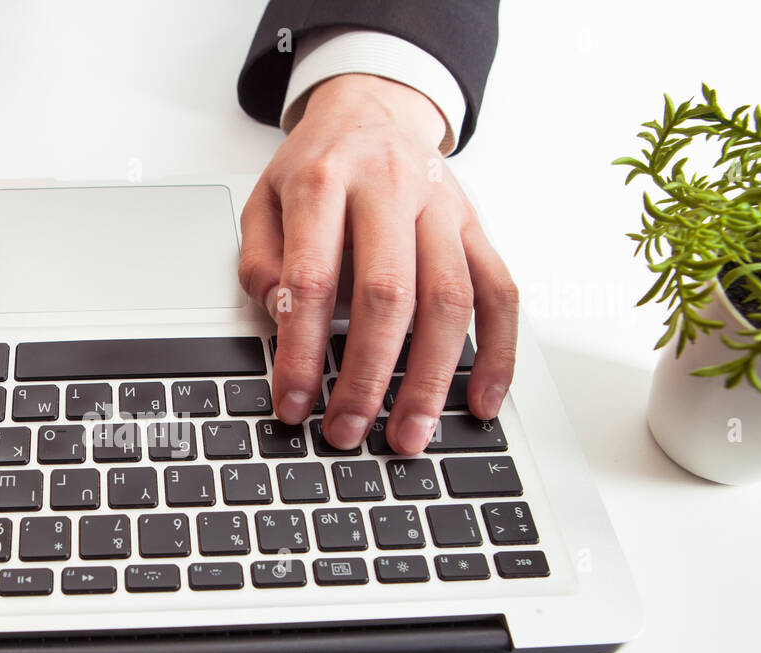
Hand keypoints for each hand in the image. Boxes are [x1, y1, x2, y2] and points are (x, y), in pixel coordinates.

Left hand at [238, 73, 518, 454]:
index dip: (301, 351)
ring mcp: (443, 208)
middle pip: (389, 296)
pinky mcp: (477, 226)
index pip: (313, 279)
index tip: (293, 403)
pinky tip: (481, 400)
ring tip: (409, 434)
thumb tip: (281, 325)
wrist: (373, 111)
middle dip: (367, 376)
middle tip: (349, 430)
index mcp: (326, 180)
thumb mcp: (264, 201)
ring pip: (449, 301)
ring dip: (430, 379)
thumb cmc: (317, 168)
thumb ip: (260, 262)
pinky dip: (497, 352)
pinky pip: (500, 293)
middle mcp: (391, 188)